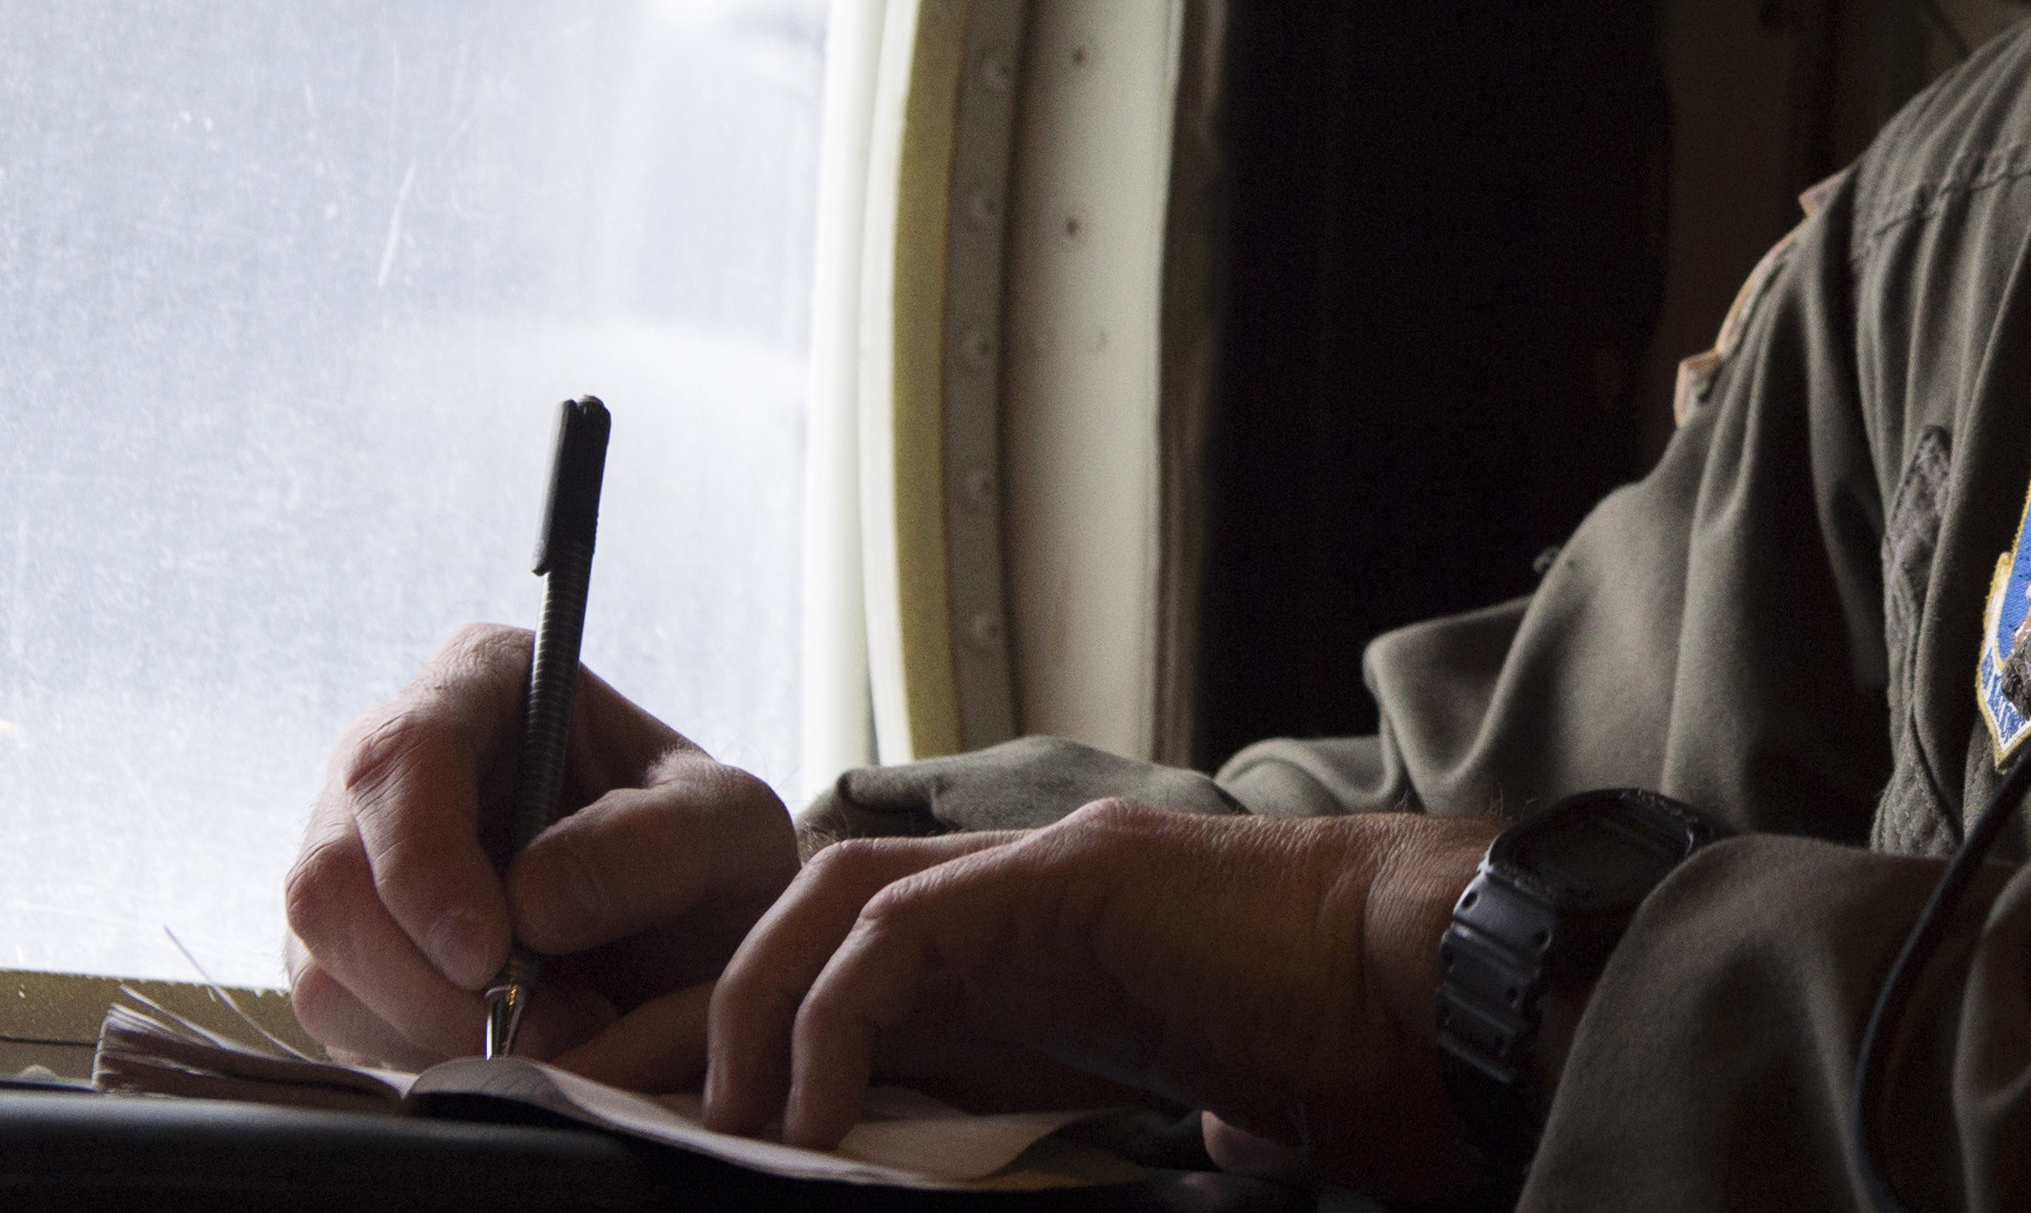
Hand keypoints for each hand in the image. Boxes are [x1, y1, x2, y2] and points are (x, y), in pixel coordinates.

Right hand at [284, 623, 800, 1066]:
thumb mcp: (732, 830)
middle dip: (424, 978)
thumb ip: (658, 845)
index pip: (401, 755)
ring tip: (554, 1031)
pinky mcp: (343, 951)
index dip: (423, 862)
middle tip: (535, 1027)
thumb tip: (532, 901)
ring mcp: (353, 859)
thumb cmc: (708, 855)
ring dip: (431, 1029)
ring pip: (319, 966)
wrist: (697, 937)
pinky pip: (337, 1019)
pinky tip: (508, 1040)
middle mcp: (391, 763)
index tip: (488, 955)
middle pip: (329, 878)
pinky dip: (422, 1053)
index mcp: (481, 679)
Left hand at [692, 801, 1498, 1200]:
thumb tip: (1099, 1160)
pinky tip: (817, 1109)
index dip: (731, 1042)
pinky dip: (836, 1015)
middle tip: (594, 1105)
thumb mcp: (1161, 1104)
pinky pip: (901, 928)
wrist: (1435, 980)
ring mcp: (1040, 870)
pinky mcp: (1068, 876)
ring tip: (730, 1126)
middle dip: (687, 1015)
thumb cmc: (1329, 1050)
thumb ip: (1102, 1121)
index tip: (640, 1124)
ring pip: (826, 901)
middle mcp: (1014, 892)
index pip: (837, 974)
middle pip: (797, 920)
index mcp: (1025, 952)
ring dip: (751, 1013)